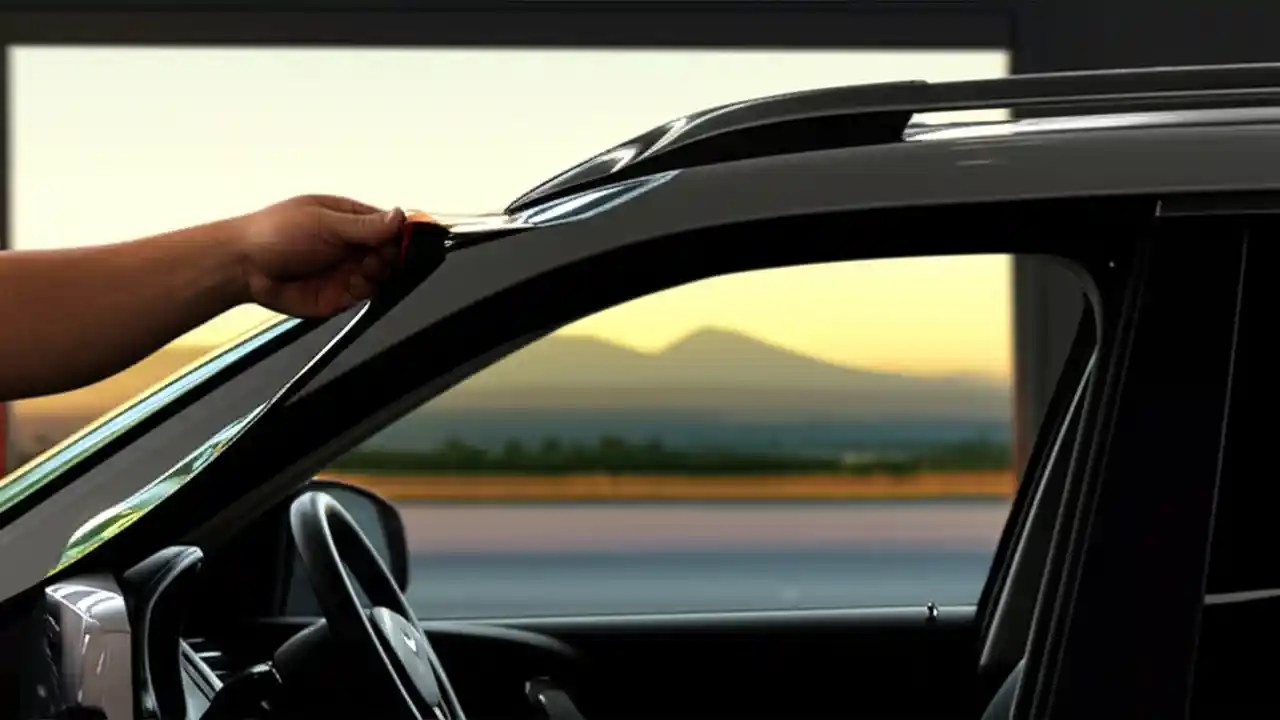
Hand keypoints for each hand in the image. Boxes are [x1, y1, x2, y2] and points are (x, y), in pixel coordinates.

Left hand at [235, 195, 406, 317]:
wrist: (244, 268)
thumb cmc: (273, 233)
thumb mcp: (323, 221)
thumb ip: (364, 224)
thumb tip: (400, 216)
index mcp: (350, 219)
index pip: (389, 225)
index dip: (401, 232)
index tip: (405, 238)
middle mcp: (352, 245)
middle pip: (391, 251)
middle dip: (390, 254)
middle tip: (377, 255)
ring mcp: (347, 270)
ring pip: (383, 274)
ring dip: (378, 272)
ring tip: (362, 268)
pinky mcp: (341, 295)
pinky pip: (366, 295)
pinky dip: (365, 290)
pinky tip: (352, 283)